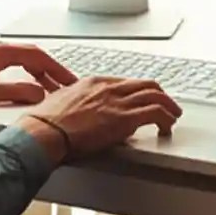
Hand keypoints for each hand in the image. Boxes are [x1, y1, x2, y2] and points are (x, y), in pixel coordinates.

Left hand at [0, 41, 76, 106]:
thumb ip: (13, 93)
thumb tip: (38, 94)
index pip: (38, 56)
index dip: (57, 69)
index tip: (70, 80)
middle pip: (32, 56)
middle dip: (51, 71)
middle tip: (65, 86)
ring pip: (21, 60)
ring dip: (37, 73)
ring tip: (49, 89)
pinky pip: (10, 65)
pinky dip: (23, 74)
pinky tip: (23, 85)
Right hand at [18, 76, 181, 163]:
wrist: (43, 132)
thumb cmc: (45, 122)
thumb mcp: (60, 103)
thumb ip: (74, 103)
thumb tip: (75, 112)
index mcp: (94, 82)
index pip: (126, 82)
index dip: (139, 92)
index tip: (143, 100)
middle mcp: (109, 87)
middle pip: (146, 84)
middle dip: (160, 95)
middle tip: (166, 106)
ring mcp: (117, 101)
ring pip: (156, 95)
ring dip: (169, 107)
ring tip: (172, 117)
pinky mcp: (124, 119)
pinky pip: (156, 113)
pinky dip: (166, 119)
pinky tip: (166, 128)